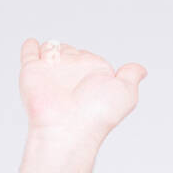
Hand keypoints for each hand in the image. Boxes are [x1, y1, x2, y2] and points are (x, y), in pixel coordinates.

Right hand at [19, 38, 146, 146]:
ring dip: (54, 48)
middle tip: (73, 71)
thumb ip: (131, 77)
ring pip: (53, 48)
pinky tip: (37, 48)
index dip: (91, 60)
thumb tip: (141, 69)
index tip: (94, 77)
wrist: (68, 127)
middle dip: (72, 53)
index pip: (90, 57)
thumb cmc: (97, 115)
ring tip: (55, 59)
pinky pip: (30, 50)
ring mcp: (52, 71)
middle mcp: (73, 73)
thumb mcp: (125, 93)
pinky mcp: (32, 70)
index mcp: (93, 75)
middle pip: (71, 50)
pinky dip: (33, 46)